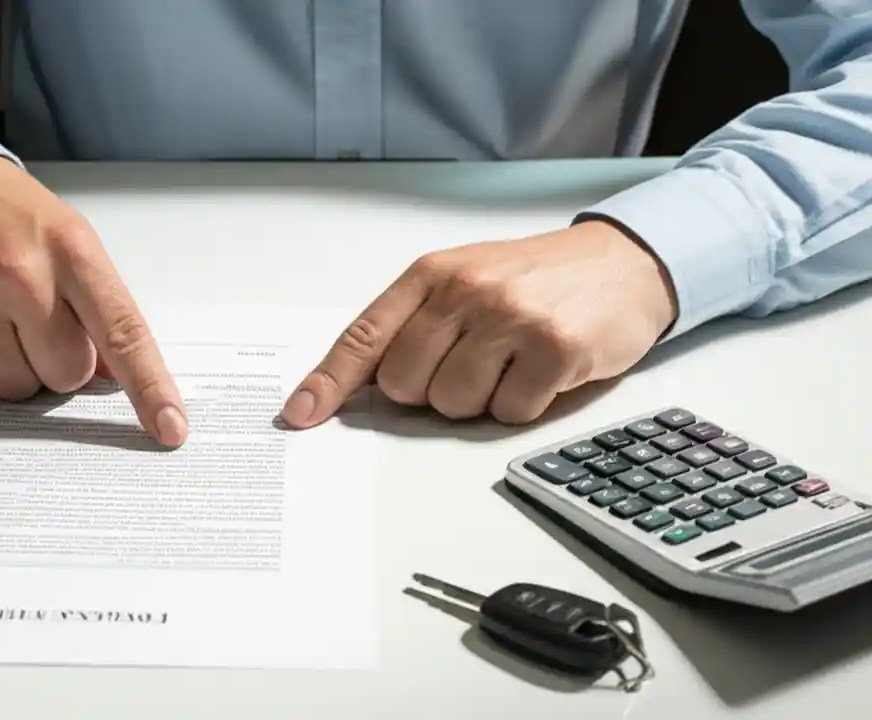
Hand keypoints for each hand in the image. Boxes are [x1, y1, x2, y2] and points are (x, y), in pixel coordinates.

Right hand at [0, 156, 186, 446]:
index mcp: (73, 253)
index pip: (123, 333)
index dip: (150, 388)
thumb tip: (118, 378)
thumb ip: (100, 310)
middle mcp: (20, 275)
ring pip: (15, 389)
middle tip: (39, 324)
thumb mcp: (72, 245)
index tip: (169, 428)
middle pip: (66, 376)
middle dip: (59, 363)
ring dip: (15, 369)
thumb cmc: (14, 218)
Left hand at [280, 221, 677, 426]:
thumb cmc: (533, 280)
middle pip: (405, 385)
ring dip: (480, 399)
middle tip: (472, 363)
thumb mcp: (464, 282)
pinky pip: (508, 413)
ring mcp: (510, 318)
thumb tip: (361, 387)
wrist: (621, 263)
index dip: (329, 383)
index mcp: (431, 276)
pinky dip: (522, 404)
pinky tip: (542, 371)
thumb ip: (414, 325)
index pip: (364, 337)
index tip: (301, 416)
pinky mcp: (554, 349)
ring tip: (511, 362)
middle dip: (431, 390)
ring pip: (453, 404)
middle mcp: (465, 291)